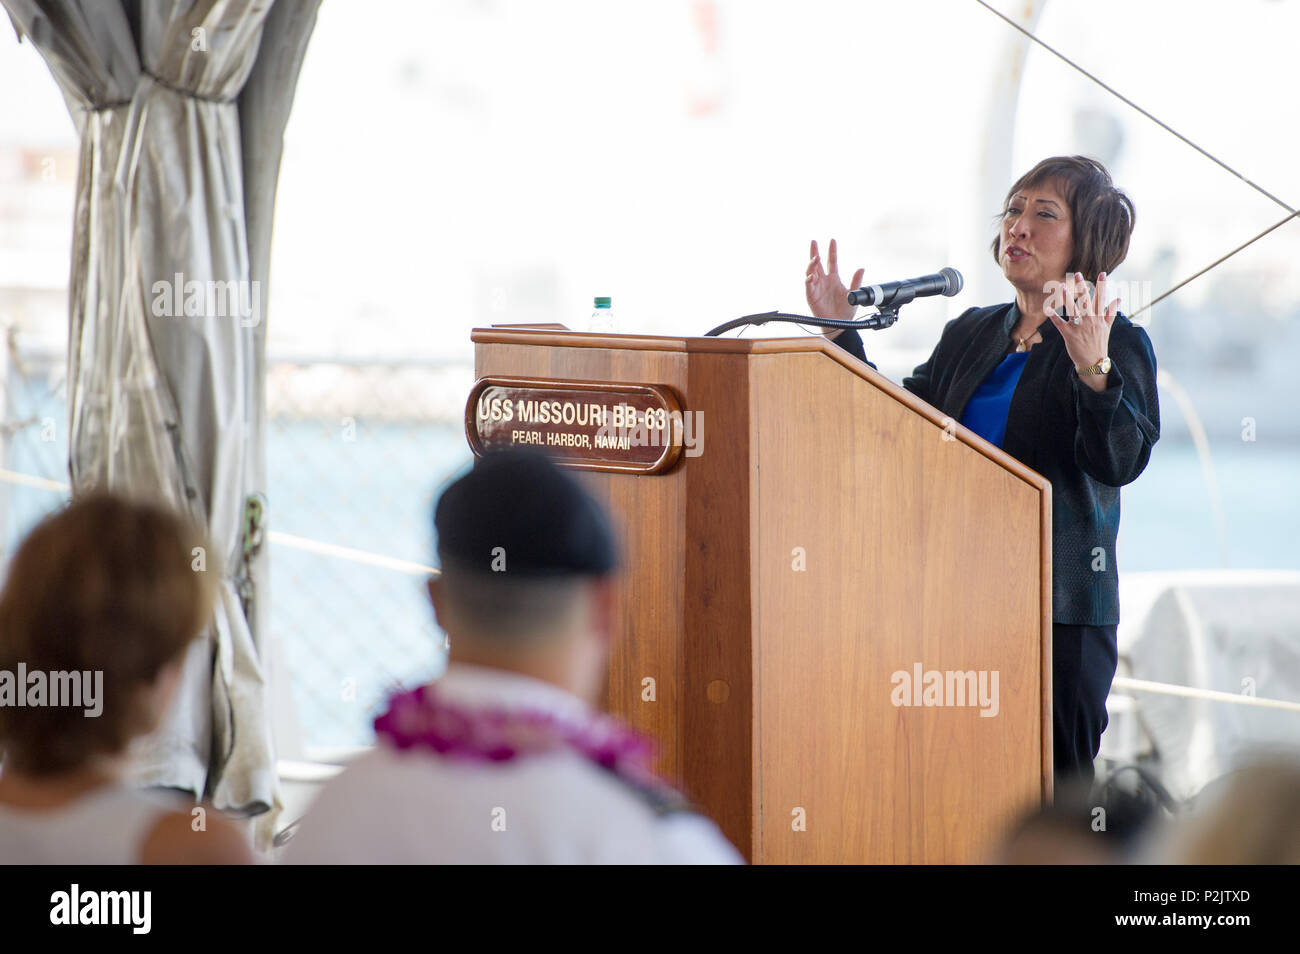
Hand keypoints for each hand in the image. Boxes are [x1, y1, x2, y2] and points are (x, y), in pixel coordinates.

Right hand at [805, 238, 863, 324]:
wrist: (839, 324)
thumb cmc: (845, 311)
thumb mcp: (853, 294)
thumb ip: (856, 281)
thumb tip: (861, 268)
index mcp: (834, 279)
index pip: (832, 261)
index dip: (832, 251)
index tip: (832, 240)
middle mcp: (824, 281)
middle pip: (817, 263)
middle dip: (815, 252)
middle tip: (814, 241)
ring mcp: (817, 287)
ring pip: (811, 272)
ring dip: (811, 265)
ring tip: (815, 258)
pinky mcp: (811, 296)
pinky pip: (808, 286)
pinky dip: (809, 280)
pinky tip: (811, 276)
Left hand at [1048, 271, 1118, 386]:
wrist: (1093, 363)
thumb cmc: (1099, 343)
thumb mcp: (1107, 327)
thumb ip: (1111, 312)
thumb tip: (1118, 299)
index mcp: (1099, 318)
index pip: (1101, 299)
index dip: (1102, 286)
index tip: (1103, 273)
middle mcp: (1090, 321)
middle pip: (1086, 301)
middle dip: (1082, 287)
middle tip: (1077, 274)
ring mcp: (1079, 327)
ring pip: (1073, 309)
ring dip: (1067, 297)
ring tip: (1060, 286)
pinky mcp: (1069, 334)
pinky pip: (1060, 323)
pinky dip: (1053, 316)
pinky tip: (1048, 309)